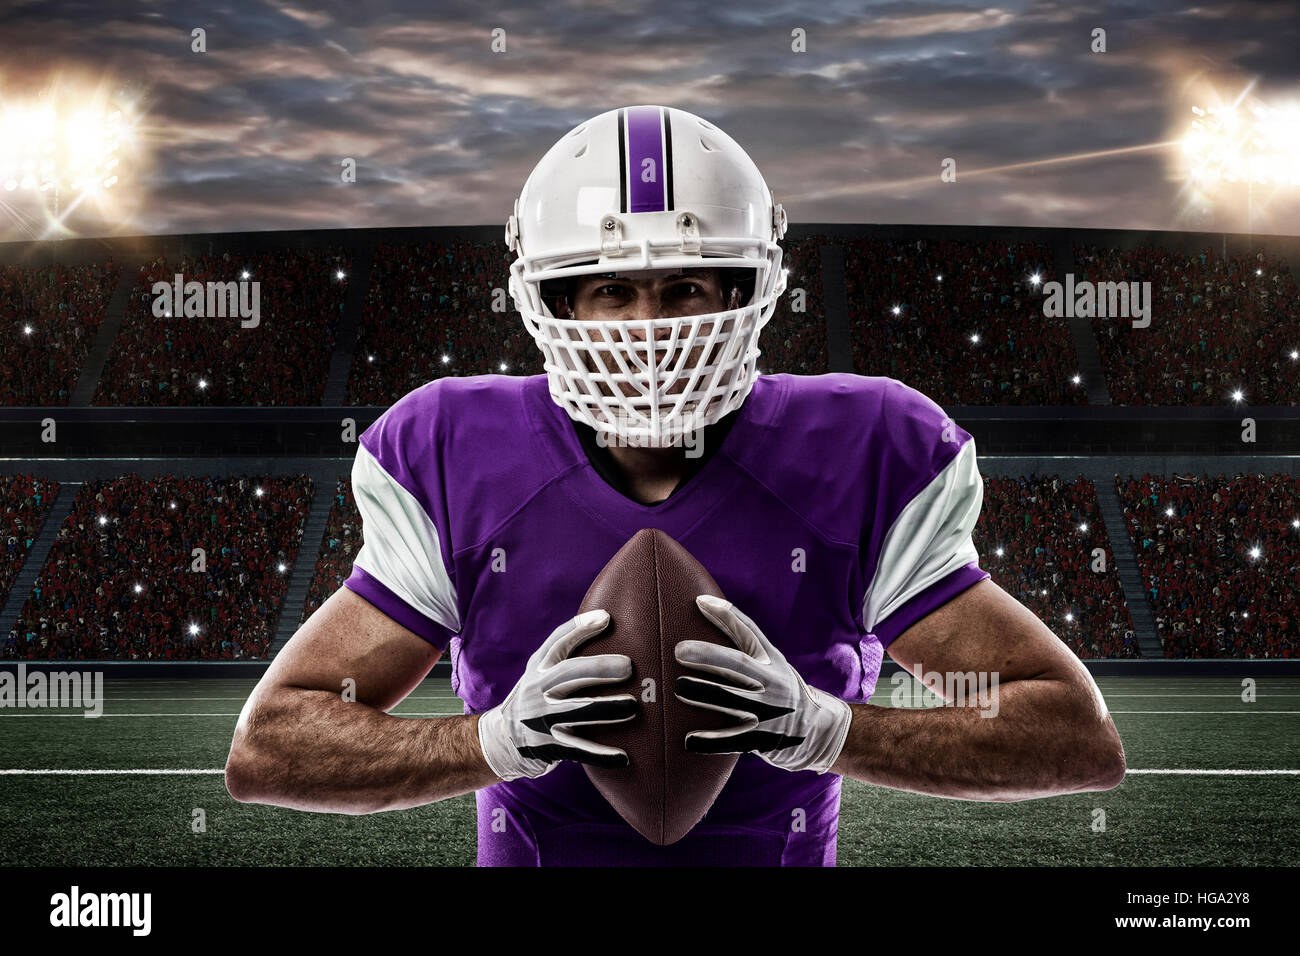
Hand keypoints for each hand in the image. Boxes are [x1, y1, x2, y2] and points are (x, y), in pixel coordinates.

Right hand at [477, 610, 635, 780]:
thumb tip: (606, 617)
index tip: (606, 618)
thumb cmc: (535, 698)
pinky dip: (602, 755)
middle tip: (628, 666)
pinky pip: (579, 750)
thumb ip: (564, 651)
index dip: (580, 628)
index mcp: (539, 669)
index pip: (557, 642)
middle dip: (598, 668)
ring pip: (576, 711)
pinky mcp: (549, 746)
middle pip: (568, 673)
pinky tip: (624, 756)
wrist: (502, 740)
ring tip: (632, 707)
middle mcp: (537, 690)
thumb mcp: (539, 672)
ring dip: (605, 708)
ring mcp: (542, 719)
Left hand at [674, 595, 851, 773]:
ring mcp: (765, 714)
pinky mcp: (759, 741)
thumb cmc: (782, 686)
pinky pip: (731, 741)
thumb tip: (702, 601)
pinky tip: (689, 739)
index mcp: (770, 664)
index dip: (725, 619)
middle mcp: (770, 686)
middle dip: (708, 657)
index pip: (747, 635)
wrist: (817, 731)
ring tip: (678, 688)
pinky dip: (710, 741)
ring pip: (731, 702)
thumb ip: (739, 631)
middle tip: (678, 650)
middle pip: (737, 666)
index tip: (698, 604)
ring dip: (703, 695)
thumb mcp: (770, 659)